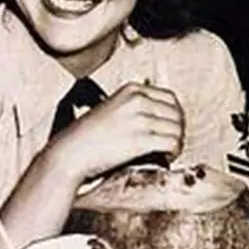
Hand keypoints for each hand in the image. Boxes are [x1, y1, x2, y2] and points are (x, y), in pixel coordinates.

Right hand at [49, 82, 182, 181]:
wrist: (70, 153)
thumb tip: (160, 118)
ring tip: (167, 152)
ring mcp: (140, 119)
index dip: (175, 115)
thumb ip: (135, 107)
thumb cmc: (88, 136)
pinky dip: (173, 152)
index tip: (170, 128)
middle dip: (178, 130)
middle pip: (177, 114)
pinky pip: (172, 143)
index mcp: (132, 90)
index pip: (170, 98)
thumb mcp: (113, 108)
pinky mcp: (141, 140)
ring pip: (177, 129)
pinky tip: (164, 158)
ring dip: (176, 143)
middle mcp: (138, 101)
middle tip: (171, 143)